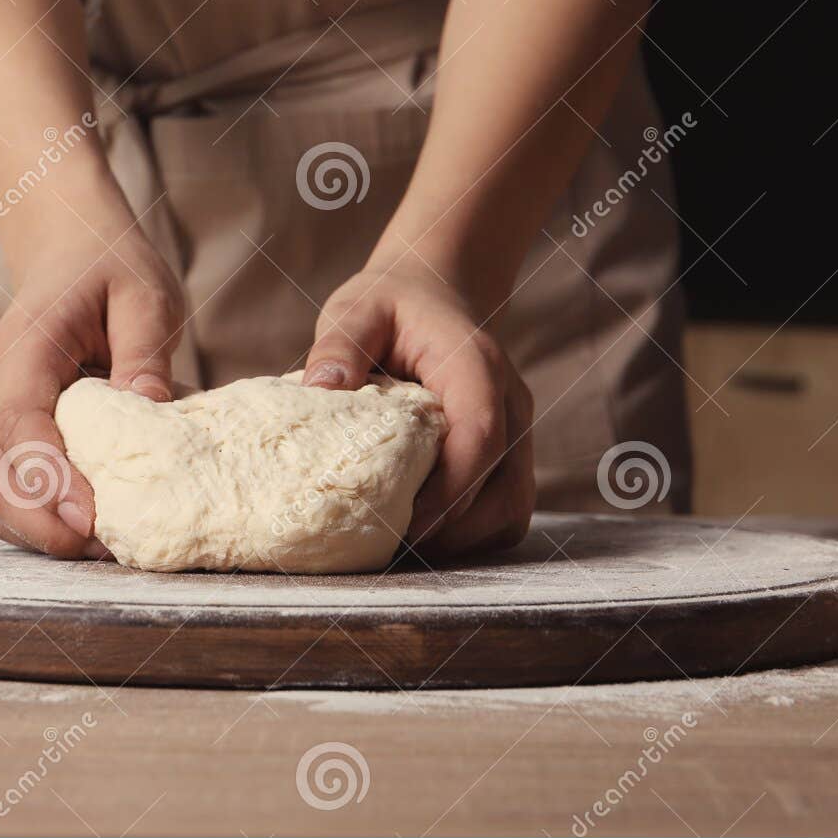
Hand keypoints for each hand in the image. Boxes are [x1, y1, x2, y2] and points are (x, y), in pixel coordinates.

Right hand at [0, 221, 183, 559]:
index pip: (18, 425)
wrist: (70, 247)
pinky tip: (83, 528)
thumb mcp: (146, 295)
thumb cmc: (111, 268)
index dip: (48, 479)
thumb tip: (149, 411)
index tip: (91, 519)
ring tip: (102, 547)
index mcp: (24, 350)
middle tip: (106, 550)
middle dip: (40, 526)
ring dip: (34, 532)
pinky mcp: (0, 435)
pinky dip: (31, 523)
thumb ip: (145, 352)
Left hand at [302, 265, 534, 558]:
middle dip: (452, 528)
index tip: (402, 523)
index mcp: (476, 367)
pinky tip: (424, 532)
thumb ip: (340, 343)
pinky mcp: (509, 452)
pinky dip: (472, 531)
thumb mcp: (357, 308)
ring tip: (404, 545)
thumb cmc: (391, 302)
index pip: (480, 436)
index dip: (448, 490)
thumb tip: (321, 388)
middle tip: (391, 545)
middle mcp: (510, 403)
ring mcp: (516, 431)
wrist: (436, 292)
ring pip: (512, 506)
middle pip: (505, 487)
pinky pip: (506, 508)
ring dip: (465, 537)